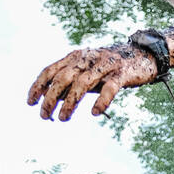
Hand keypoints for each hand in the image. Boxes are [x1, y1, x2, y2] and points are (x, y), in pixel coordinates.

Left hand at [27, 43, 158, 121]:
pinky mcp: (122, 74)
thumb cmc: (111, 68)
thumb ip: (71, 82)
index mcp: (76, 56)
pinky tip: (94, 113)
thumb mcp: (88, 72)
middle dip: (50, 98)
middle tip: (45, 116)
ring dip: (70, 103)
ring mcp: (105, 65)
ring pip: (82, 84)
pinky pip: (109, 88)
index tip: (30, 102)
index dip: (38, 86)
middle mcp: (87, 58)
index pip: (51, 70)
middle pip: (63, 78)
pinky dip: (101, 100)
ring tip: (63, 118)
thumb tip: (52, 100)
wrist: (143, 56)